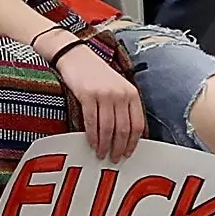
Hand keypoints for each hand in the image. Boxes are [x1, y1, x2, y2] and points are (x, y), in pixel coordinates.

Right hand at [56, 42, 145, 160]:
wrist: (77, 56)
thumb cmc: (97, 74)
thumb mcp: (118, 87)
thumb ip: (124, 107)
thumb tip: (126, 136)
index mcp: (132, 93)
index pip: (138, 124)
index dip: (134, 142)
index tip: (129, 153)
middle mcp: (121, 94)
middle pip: (123, 129)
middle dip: (119, 148)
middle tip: (115, 158)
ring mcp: (104, 94)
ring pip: (108, 129)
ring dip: (105, 145)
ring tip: (102, 154)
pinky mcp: (88, 95)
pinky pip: (92, 122)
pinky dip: (92, 136)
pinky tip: (92, 143)